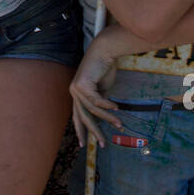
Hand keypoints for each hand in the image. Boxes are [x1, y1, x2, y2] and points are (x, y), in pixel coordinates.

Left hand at [69, 27, 123, 146]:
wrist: (104, 51)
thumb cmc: (105, 68)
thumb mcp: (103, 90)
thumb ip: (101, 102)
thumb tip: (105, 116)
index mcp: (77, 94)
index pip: (77, 116)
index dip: (80, 130)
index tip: (83, 143)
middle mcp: (74, 92)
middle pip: (83, 117)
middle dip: (93, 131)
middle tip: (102, 143)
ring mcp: (76, 88)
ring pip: (92, 110)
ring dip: (107, 118)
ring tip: (119, 124)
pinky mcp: (82, 85)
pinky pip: (96, 100)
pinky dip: (107, 105)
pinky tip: (116, 108)